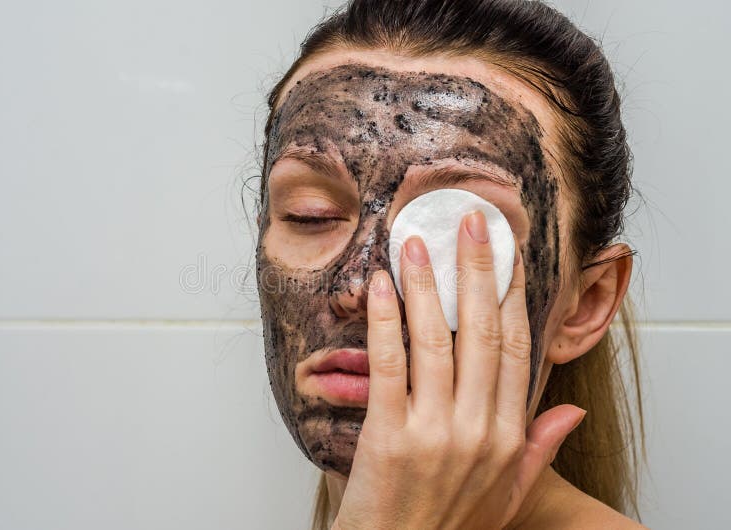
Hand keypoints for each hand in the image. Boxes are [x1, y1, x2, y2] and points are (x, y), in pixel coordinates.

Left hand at [332, 210, 586, 529]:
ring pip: (436, 340)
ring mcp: (433, 432)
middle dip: (478, 270)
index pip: (519, 350)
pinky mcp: (388, 436)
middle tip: (471, 223)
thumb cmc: (449, 526)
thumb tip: (572, 409)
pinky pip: (388, 365)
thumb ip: (540, 448)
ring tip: (417, 241)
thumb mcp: (507, 494)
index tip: (507, 255)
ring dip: (428, 284)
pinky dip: (384, 321)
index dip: (513, 296)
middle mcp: (478, 429)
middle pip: (484, 332)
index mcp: (508, 437)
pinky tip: (380, 287)